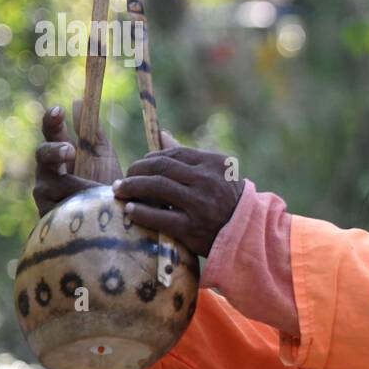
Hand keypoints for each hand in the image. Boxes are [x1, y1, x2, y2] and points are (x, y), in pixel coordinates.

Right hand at [33, 100, 123, 216]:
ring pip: (49, 185)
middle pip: (42, 155)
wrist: (113, 218)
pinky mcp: (48, 216)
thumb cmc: (105, 182)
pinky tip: (87, 209)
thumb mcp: (103, 156)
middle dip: (54, 151)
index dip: (51, 120)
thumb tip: (79, 101)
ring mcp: (45, 194)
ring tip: (95, 188)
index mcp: (60, 152)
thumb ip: (92, 132)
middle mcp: (48, 171)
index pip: (51, 131)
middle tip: (69, 149)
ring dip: (73, 185)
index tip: (59, 110)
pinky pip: (57, 210)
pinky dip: (74, 208)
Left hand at [113, 132, 244, 256]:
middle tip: (124, 178)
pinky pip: (158, 216)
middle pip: (161, 167)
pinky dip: (140, 212)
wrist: (249, 234)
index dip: (151, 158)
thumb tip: (162, 134)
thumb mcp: (216, 173)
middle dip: (136, 170)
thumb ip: (188, 156)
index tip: (140, 166)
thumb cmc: (228, 201)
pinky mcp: (192, 228)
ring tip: (120, 190)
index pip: (173, 154)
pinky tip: (129, 209)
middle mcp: (207, 180)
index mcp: (214, 163)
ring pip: (156, 187)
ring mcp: (199, 203)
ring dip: (132, 186)